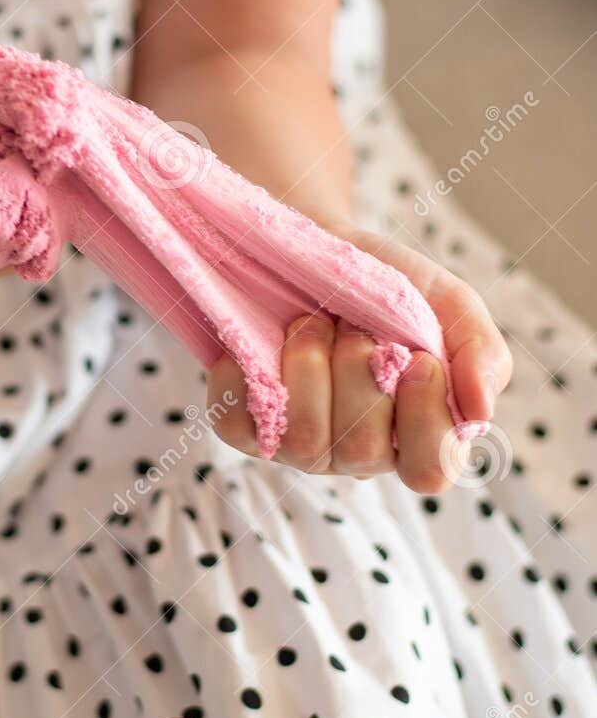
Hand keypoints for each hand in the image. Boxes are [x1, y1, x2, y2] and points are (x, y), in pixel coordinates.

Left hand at [206, 222, 512, 492]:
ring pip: (305, 440)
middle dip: (360, 375)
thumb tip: (481, 413)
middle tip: (357, 327)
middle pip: (363, 452)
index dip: (424, 422)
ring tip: (311, 323)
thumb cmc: (390, 285)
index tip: (416, 358)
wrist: (317, 247)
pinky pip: (236, 426)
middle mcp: (357, 450)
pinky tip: (261, 345)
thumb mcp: (449, 305)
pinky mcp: (245, 426)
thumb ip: (481, 354)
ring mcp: (299, 444)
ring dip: (310, 369)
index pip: (429, 471)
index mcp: (416, 433)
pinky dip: (244, 381)